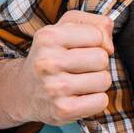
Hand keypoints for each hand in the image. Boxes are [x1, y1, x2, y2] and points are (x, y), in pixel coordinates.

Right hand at [4, 10, 114, 125]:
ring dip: (97, 83)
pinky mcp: (62, 109)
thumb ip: (95, 23)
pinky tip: (80, 97)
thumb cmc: (52, 55)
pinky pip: (101, 101)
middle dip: (98, 64)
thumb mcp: (66, 28)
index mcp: (48, 37)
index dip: (96, 42)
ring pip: (104, 80)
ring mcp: (54, 87)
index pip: (97, 35)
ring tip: (79, 82)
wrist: (24, 91)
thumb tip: (109, 45)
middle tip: (80, 68)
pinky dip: (96, 100)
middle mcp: (48, 62)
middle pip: (102, 58)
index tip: (82, 49)